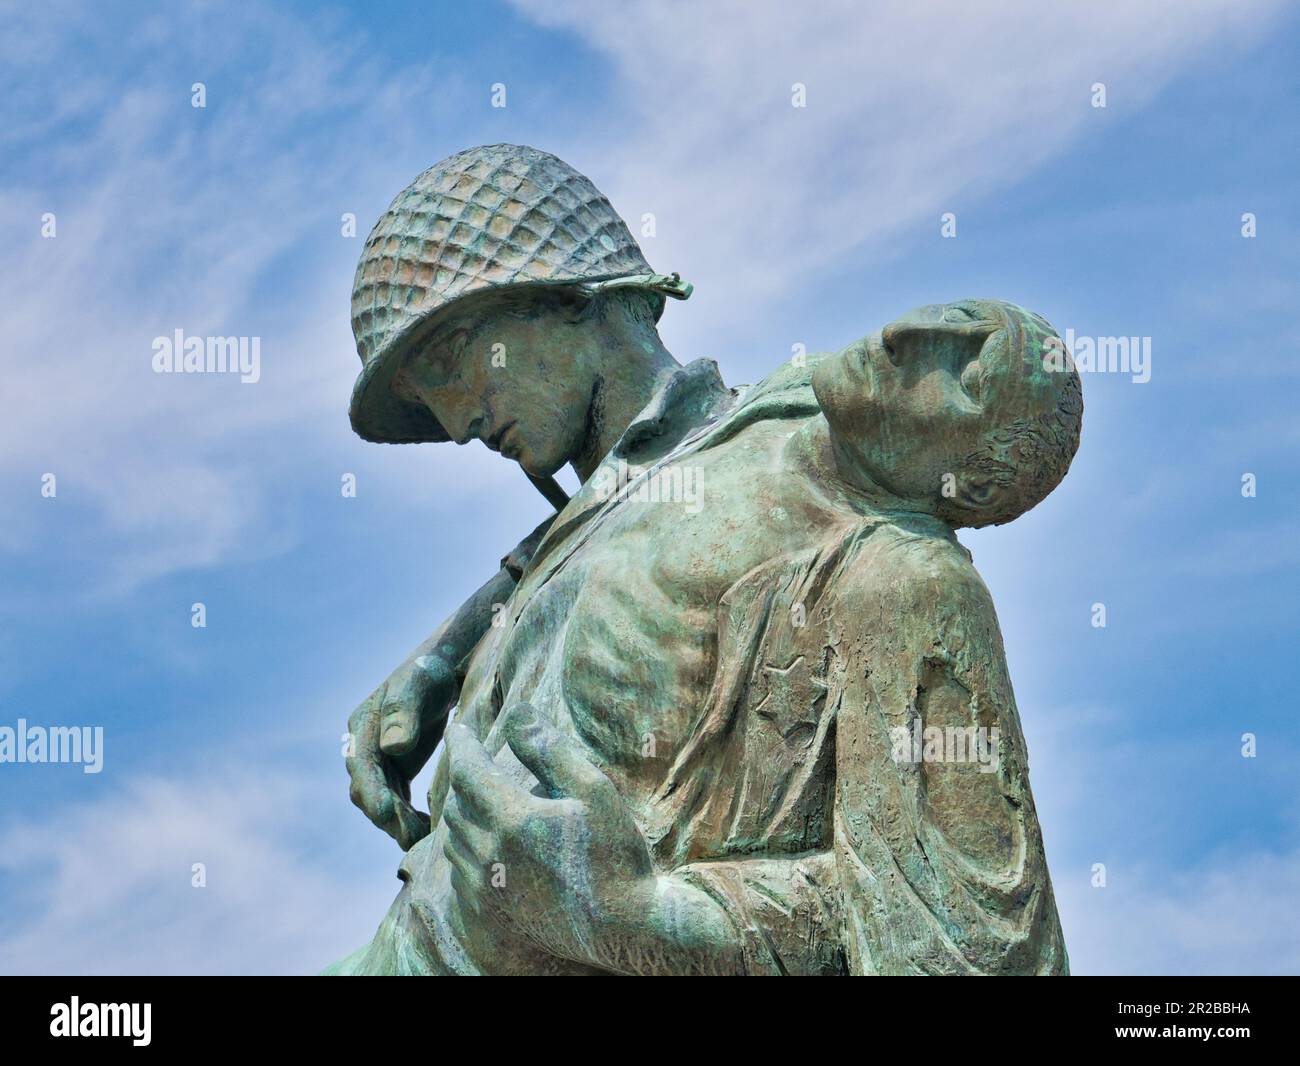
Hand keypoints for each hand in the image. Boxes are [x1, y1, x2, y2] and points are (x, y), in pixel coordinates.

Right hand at [346, 653, 455, 848]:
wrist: (440, 668)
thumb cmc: (427, 672)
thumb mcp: (417, 685)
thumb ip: (402, 714)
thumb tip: (392, 747)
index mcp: (363, 727)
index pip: (362, 767)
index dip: (372, 792)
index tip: (386, 815)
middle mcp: (365, 747)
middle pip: (368, 790)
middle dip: (386, 817)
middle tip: (410, 840)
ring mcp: (380, 760)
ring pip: (382, 799)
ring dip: (397, 823)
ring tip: (422, 841)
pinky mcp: (396, 769)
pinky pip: (397, 799)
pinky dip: (407, 817)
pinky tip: (427, 831)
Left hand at [442, 703, 655, 967]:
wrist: (625, 927)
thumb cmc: (616, 854)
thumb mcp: (594, 790)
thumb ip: (550, 750)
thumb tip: (516, 712)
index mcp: (513, 820)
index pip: (468, 770)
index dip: (461, 744)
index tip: (459, 726)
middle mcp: (490, 856)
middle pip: (455, 803)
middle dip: (462, 776)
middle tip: (474, 758)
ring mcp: (487, 889)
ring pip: (453, 838)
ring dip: (462, 811)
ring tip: (479, 795)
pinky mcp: (490, 912)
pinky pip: (460, 872)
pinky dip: (465, 847)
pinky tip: (485, 840)